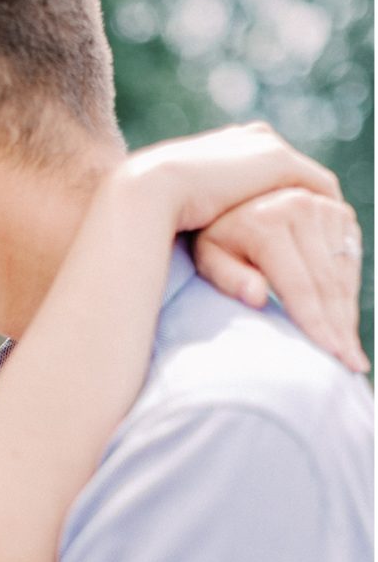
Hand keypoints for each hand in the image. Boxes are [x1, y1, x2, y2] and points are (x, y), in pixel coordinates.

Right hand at [125, 121, 341, 235]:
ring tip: (326, 248)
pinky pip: (321, 190)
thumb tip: (204, 230)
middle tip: (316, 243)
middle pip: (292, 173)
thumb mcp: (179, 209)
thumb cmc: (149, 211)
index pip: (266, 169)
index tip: (287, 233)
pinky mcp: (281, 163)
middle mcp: (250, 137)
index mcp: (225, 144)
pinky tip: (330, 245)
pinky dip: (329, 215)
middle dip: (306, 205)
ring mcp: (267, 146)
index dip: (278, 200)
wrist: (147, 191)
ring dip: (320, 212)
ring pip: (309, 183)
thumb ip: (202, 211)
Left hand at [194, 189, 366, 371]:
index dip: (317, 323)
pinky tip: (344, 321)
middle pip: (327, 283)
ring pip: (342, 274)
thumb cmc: (216, 238)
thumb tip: (258, 299)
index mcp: (267, 222)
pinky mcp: (338, 211)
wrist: (235, 197)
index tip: (332, 355)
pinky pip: (350, 261)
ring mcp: (324, 206)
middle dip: (339, 327)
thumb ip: (228, 277)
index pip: (300, 285)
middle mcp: (301, 207)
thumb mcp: (208, 256)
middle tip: (352, 364)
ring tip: (351, 352)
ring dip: (347, 314)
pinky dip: (348, 292)